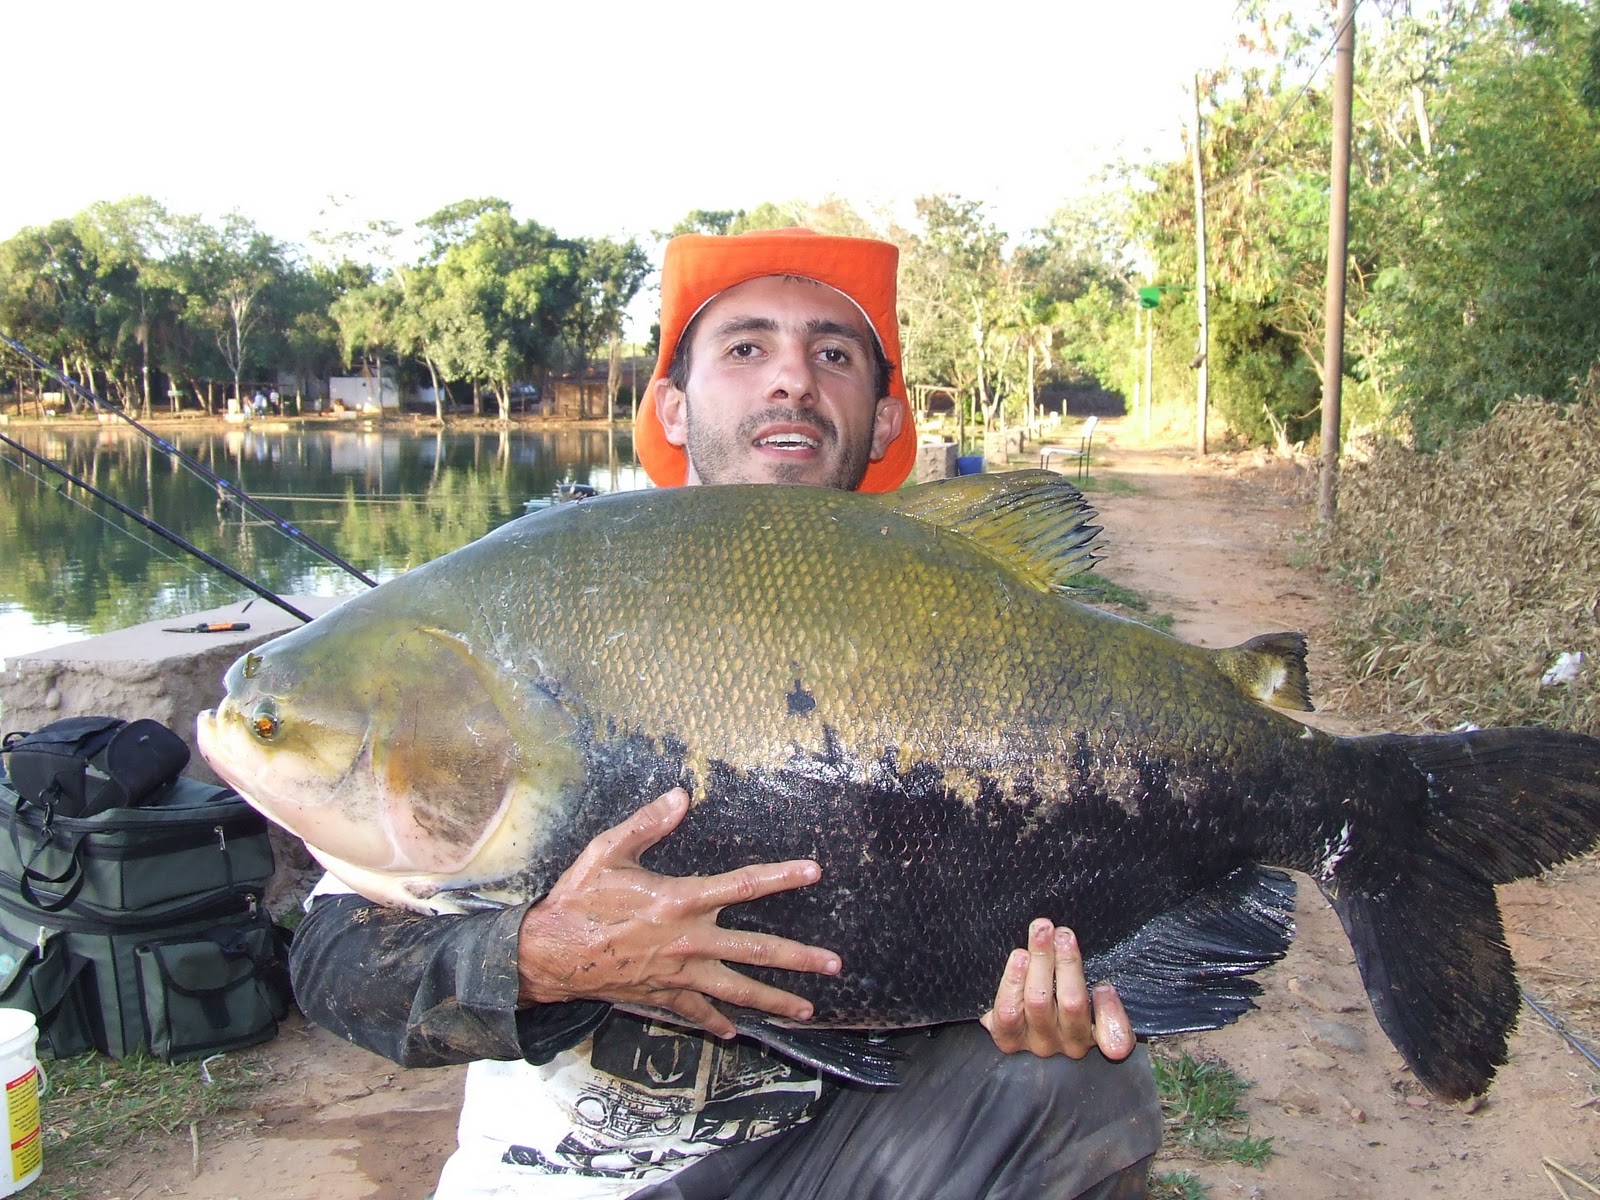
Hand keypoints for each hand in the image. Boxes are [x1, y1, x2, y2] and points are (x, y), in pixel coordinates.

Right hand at [515, 787, 840, 1038]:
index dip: (780, 877)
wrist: (549, 955)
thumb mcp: (607, 851)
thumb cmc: (578, 899)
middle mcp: (688, 941)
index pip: (742, 886)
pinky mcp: (662, 996)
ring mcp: (679, 973)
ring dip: (776, 1000)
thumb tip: (681, 796)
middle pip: (755, 951)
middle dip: (799, 958)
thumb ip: (647, 823)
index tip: (813, 872)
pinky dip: (718, 1021)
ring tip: (808, 1010)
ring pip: (738, 990)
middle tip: (834, 964)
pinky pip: (698, 1013)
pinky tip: (736, 1031)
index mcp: (679, 900)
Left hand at [979, 919, 1134, 1060]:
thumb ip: (1089, 975)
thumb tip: (1082, 947)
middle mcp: (1070, 1045)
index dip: (1111, 1013)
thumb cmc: (1059, 990)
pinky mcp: (1008, 1039)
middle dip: (1067, 962)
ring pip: (1039, 1002)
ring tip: (1040, 933)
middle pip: (1072, 1004)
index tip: (1104, 986)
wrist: (1015, 1014)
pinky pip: (1009, 1010)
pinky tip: (1020, 957)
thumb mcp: (1084, 985)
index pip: (1117, 1040)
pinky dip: (1014, 980)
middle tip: (1062, 934)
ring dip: (1040, 961)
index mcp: (1097, 1036)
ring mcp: (1039, 1044)